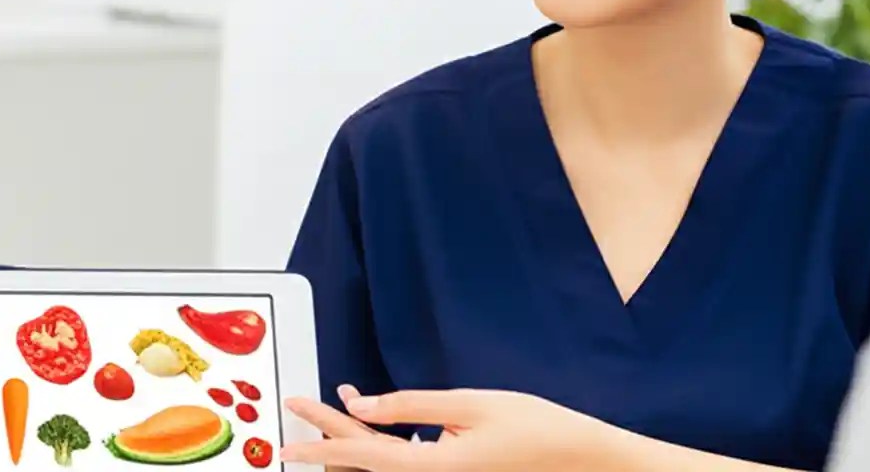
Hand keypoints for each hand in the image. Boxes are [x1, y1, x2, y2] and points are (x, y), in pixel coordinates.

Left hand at [282, 385, 602, 471]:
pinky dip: (382, 443)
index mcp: (430, 468)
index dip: (320, 439)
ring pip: (382, 465)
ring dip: (354, 439)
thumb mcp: (469, 405)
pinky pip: (405, 464)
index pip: (359, 453)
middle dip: (328, 436)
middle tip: (296, 416)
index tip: (290, 431)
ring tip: (332, 412)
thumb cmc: (533, 428)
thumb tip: (361, 404)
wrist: (579, 460)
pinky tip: (375, 421)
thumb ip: (411, 404)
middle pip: (364, 460)